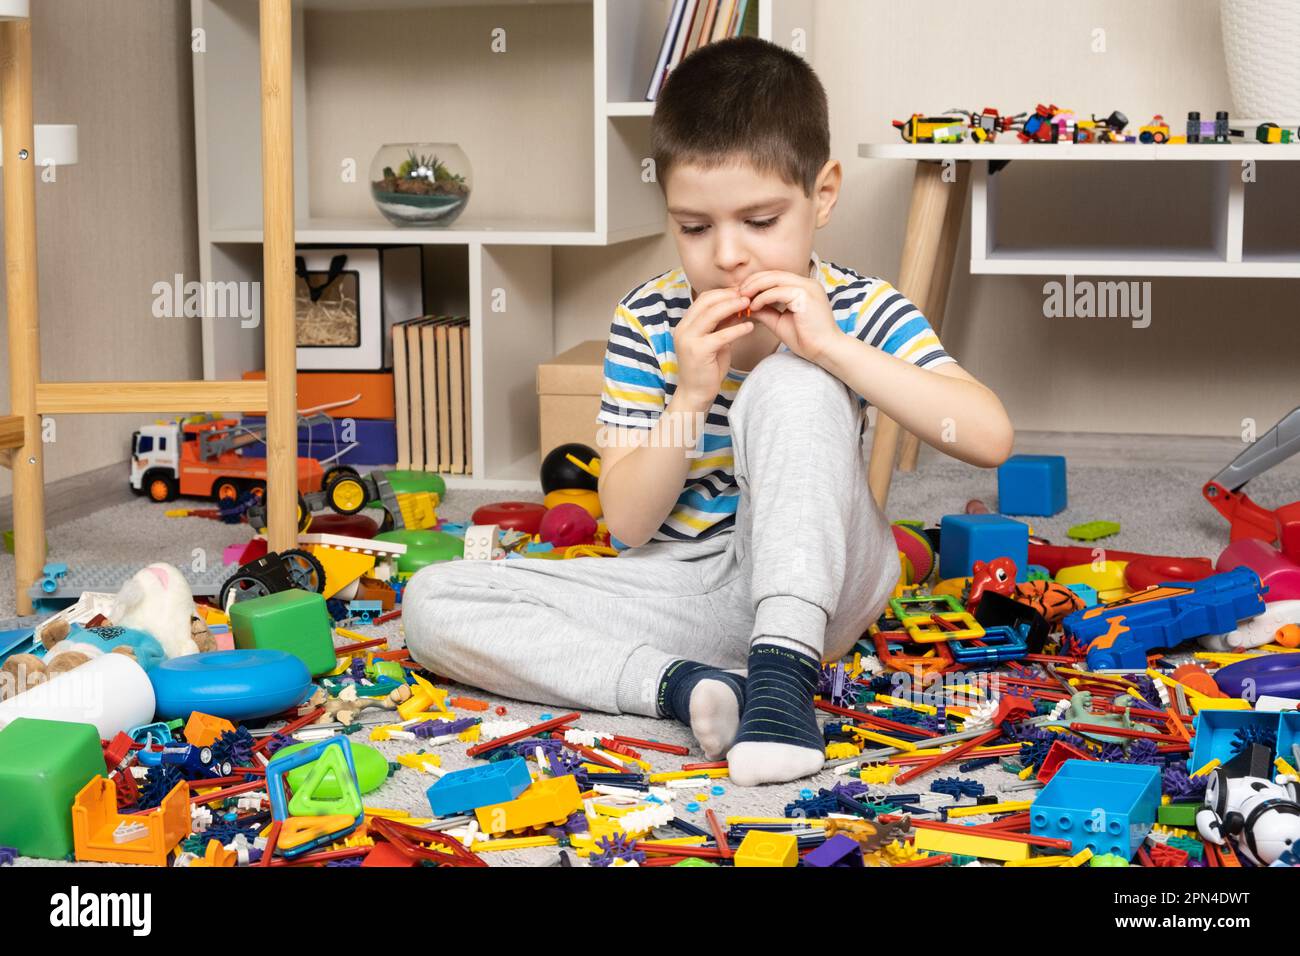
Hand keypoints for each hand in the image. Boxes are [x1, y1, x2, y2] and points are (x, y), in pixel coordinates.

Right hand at [673, 288, 753, 407]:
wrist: (695, 394)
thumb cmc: (706, 369)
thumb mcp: (714, 342)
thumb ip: (722, 325)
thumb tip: (738, 308)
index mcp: (685, 324)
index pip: (703, 299)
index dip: (723, 293)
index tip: (741, 292)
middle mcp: (683, 329)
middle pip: (707, 301)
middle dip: (729, 296)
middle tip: (748, 295)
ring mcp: (688, 339)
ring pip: (712, 313)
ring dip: (733, 306)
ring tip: (749, 305)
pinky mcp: (698, 351)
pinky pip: (722, 335)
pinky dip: (737, 329)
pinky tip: (750, 327)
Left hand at [738, 270, 837, 363]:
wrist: (825, 351)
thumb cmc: (807, 340)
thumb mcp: (779, 321)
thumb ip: (765, 310)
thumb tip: (746, 305)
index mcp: (803, 288)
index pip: (776, 277)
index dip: (757, 282)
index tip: (741, 294)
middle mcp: (807, 283)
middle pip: (774, 274)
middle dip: (753, 282)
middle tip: (737, 293)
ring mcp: (808, 287)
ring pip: (775, 279)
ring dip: (755, 287)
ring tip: (742, 298)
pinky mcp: (806, 295)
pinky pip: (778, 291)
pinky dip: (763, 297)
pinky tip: (754, 307)